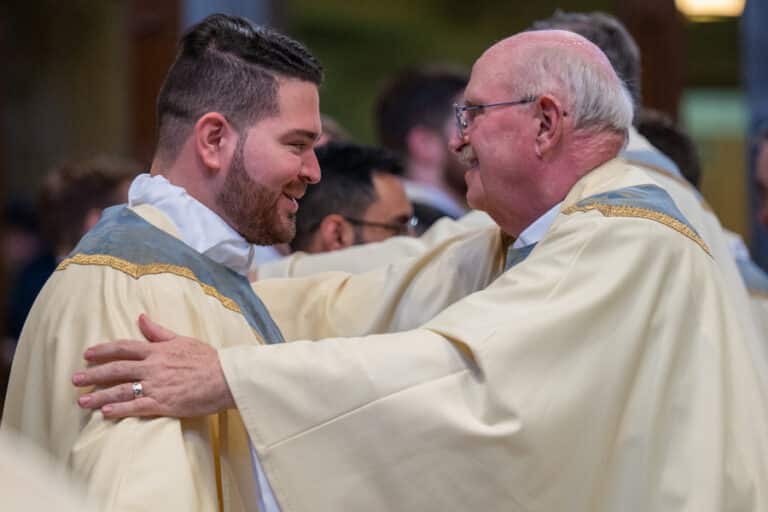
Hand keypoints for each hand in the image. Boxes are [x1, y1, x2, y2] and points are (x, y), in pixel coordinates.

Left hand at [73, 314, 234, 417]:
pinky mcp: (163, 404)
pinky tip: (105, 413)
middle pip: (116, 370)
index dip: (103, 351)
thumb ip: (159, 332)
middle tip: (75, 379)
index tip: (87, 354)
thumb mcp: (183, 340)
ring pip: (121, 390)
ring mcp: (156, 386)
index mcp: (157, 350)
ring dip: (99, 396)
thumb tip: (142, 318)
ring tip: (82, 401)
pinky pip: (135, 407)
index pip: (124, 348)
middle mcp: (152, 367)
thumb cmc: (208, 359)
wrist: (226, 378)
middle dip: (92, 375)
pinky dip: (119, 410)